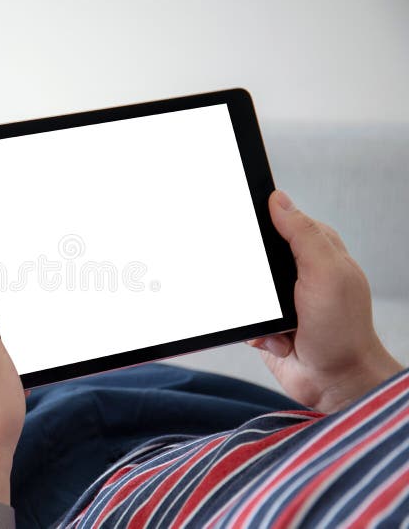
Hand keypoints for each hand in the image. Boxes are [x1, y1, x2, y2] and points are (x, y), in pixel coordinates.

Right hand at [248, 190, 401, 412]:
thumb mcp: (326, 273)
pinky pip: (241, 318)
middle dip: (250, 274)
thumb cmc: (341, 331)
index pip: (280, 220)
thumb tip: (278, 199)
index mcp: (315, 249)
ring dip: (252, 308)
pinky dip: (254, 331)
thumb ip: (303, 235)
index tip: (242, 227)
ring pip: (242, 288)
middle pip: (253, 255)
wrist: (334, 383)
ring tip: (278, 321)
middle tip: (268, 290)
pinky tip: (276, 338)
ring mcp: (281, 298)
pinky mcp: (267, 323)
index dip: (260, 220)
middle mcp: (297, 271)